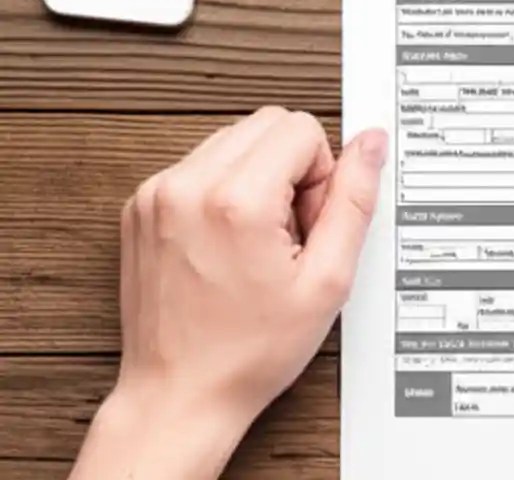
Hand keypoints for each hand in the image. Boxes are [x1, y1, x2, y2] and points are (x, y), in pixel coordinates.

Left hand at [70, 107, 386, 479]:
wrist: (179, 393)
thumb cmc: (247, 352)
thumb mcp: (327, 280)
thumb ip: (354, 200)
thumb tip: (370, 144)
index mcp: (236, 201)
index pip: (301, 128)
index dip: (322, 174)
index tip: (309, 224)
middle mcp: (186, 186)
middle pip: (267, 122)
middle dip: (292, 168)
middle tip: (290, 232)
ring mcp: (156, 194)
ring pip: (233, 139)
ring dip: (259, 176)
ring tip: (259, 240)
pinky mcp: (140, 206)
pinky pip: (200, 164)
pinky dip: (224, 190)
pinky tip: (230, 243)